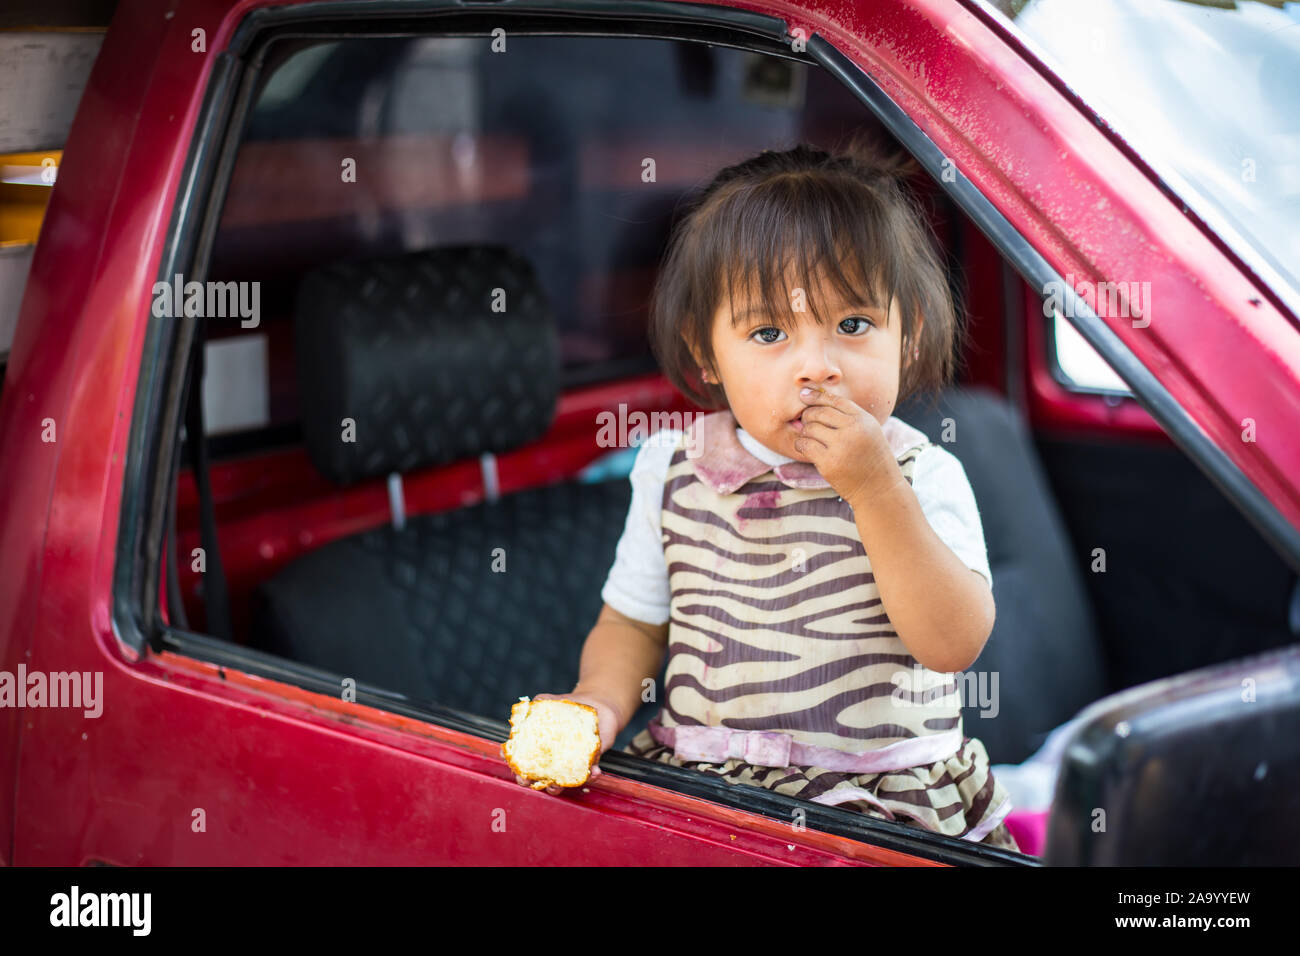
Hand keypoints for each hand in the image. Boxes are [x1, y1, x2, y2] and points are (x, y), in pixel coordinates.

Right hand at [511, 689, 624, 794]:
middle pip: (536, 777)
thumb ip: (539, 702)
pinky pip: (589, 773)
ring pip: (561, 782)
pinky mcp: (590, 762)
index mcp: (539, 746)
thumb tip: (528, 704)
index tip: (510, 761)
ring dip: (556, 788)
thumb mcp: (550, 701)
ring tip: (556, 785)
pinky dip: (591, 775)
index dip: (513, 763)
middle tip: (526, 780)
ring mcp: (570, 763)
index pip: (522, 759)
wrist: (597, 706)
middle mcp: (553, 759)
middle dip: (529, 782)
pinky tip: (593, 772)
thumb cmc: (570, 707)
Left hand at [794, 385, 904, 506]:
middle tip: (806, 421)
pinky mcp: (829, 462)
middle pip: (819, 412)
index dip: (817, 396)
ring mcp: (841, 446)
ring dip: (805, 432)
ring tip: (809, 437)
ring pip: (810, 428)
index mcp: (864, 419)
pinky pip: (805, 445)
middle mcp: (853, 430)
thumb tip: (817, 400)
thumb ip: (850, 417)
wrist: (879, 489)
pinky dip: (801, 444)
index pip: (835, 400)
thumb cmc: (872, 459)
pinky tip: (805, 447)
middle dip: (808, 415)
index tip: (804, 395)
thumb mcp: (869, 432)